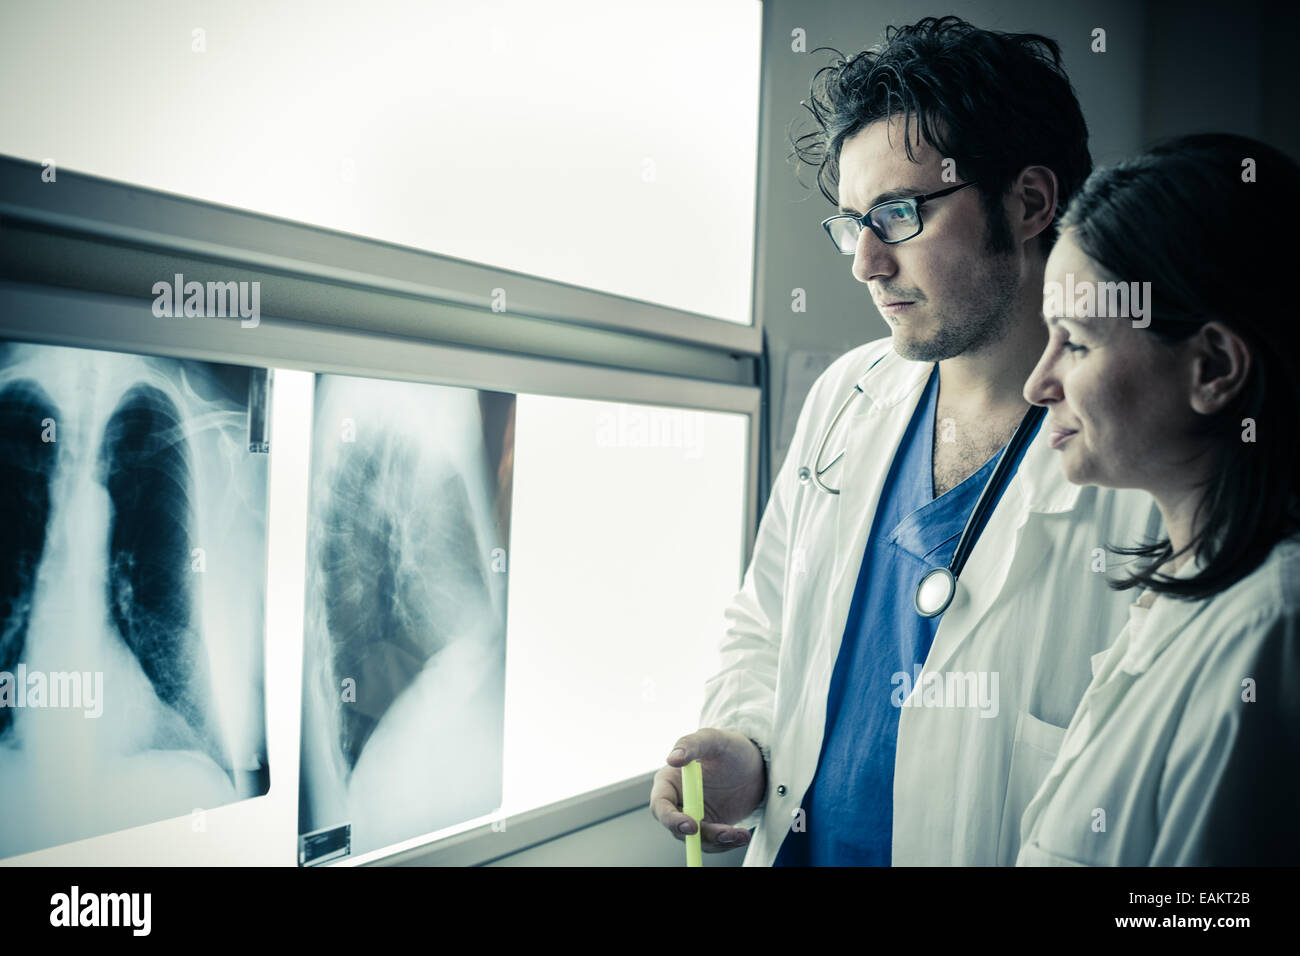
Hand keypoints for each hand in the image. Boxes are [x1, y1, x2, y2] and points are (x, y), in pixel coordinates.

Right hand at [649, 728, 765, 852]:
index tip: (692, 825)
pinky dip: (727, 843)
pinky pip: (713, 843)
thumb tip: (672, 758)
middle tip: (726, 833)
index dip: (671, 819)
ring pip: (697, 840)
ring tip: (740, 834)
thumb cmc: (729, 747)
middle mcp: (677, 802)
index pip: (660, 806)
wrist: (753, 765)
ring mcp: (693, 816)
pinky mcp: (709, 827)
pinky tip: (741, 835)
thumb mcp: (713, 739)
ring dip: (718, 841)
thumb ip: (692, 744)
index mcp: (669, 781)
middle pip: (677, 829)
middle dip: (701, 836)